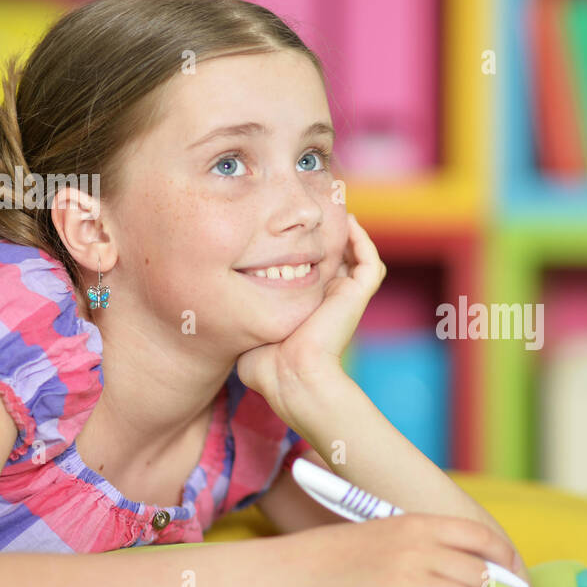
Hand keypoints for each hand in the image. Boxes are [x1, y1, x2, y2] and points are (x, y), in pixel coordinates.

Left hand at [236, 213, 385, 419]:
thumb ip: (241, 313)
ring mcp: (346, 298)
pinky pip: (370, 262)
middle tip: (317, 216)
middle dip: (330, 238)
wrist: (291, 375)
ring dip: (351, 236)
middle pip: (339, 261)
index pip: (314, 274)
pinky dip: (363, 241)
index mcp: (309, 309)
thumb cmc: (266, 365)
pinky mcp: (357, 295)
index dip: (306, 253)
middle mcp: (330, 301)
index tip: (289, 233)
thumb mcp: (249, 331)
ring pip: (360, 260)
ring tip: (339, 211)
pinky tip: (349, 222)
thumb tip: (216, 304)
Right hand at [278, 513, 525, 586]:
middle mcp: (419, 550)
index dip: (504, 556)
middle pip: (478, 575)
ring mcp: (409, 582)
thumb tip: (486, 569)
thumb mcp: (392, 531)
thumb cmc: (346, 554)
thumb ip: (435, 543)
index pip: (480, 536)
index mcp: (418, 524)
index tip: (514, 572)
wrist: (299, 573)